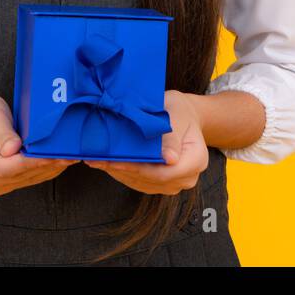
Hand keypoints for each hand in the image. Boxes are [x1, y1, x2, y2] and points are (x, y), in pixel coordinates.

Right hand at [0, 92, 77, 195]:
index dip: (31, 162)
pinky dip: (44, 169)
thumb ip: (1, 133)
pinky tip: (59, 160)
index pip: (5, 167)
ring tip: (69, 156)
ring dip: (48, 169)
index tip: (51, 155)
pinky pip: (28, 178)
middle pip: (18, 175)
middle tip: (70, 155)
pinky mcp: (4, 183)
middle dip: (44, 165)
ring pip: (26, 179)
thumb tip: (14, 150)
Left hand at [82, 90, 208, 194]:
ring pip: (143, 183)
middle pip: (151, 180)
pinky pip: (140, 182)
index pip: (165, 172)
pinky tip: (107, 164)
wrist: (184, 117)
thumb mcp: (177, 115)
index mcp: (197, 160)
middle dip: (123, 170)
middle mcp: (187, 177)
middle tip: (97, 160)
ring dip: (119, 173)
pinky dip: (123, 173)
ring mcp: (174, 183)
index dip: (139, 169)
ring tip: (97, 161)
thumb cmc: (180, 111)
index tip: (116, 161)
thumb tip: (170, 159)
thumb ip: (172, 137)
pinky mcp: (162, 183)